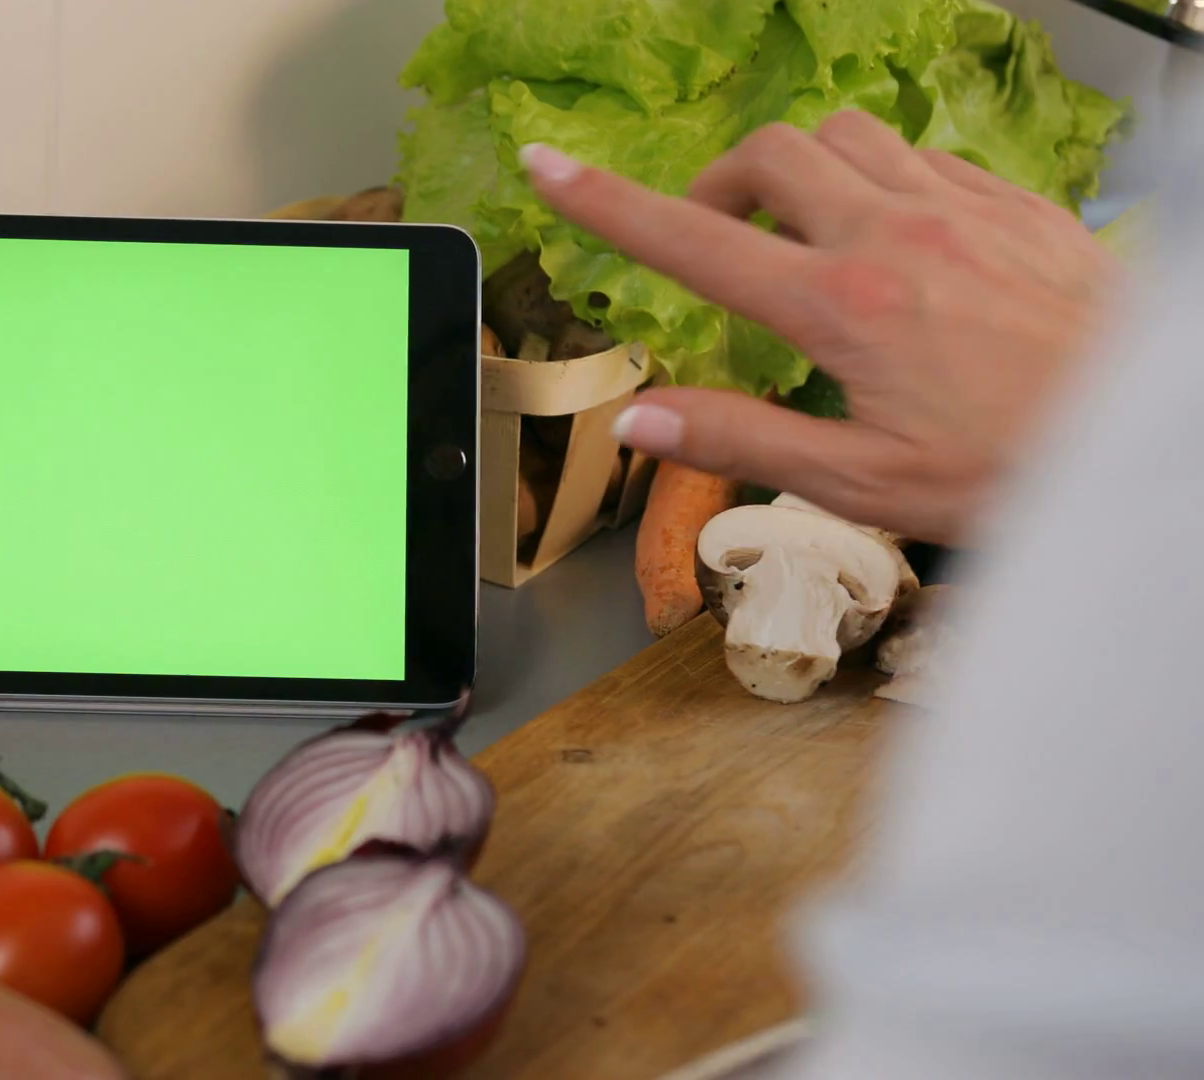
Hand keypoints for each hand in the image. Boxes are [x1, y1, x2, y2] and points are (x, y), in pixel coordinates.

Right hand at [520, 109, 1121, 544]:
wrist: (1145, 437)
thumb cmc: (1013, 470)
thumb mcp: (862, 484)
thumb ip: (741, 439)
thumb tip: (641, 414)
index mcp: (842, 306)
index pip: (691, 239)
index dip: (605, 204)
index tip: (548, 169)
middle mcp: (894, 234)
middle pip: (768, 153)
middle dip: (717, 184)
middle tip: (714, 242)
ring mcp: (961, 206)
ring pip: (845, 134)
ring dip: (801, 170)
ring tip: (801, 236)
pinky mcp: (1015, 203)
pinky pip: (923, 153)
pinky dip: (880, 178)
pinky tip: (895, 242)